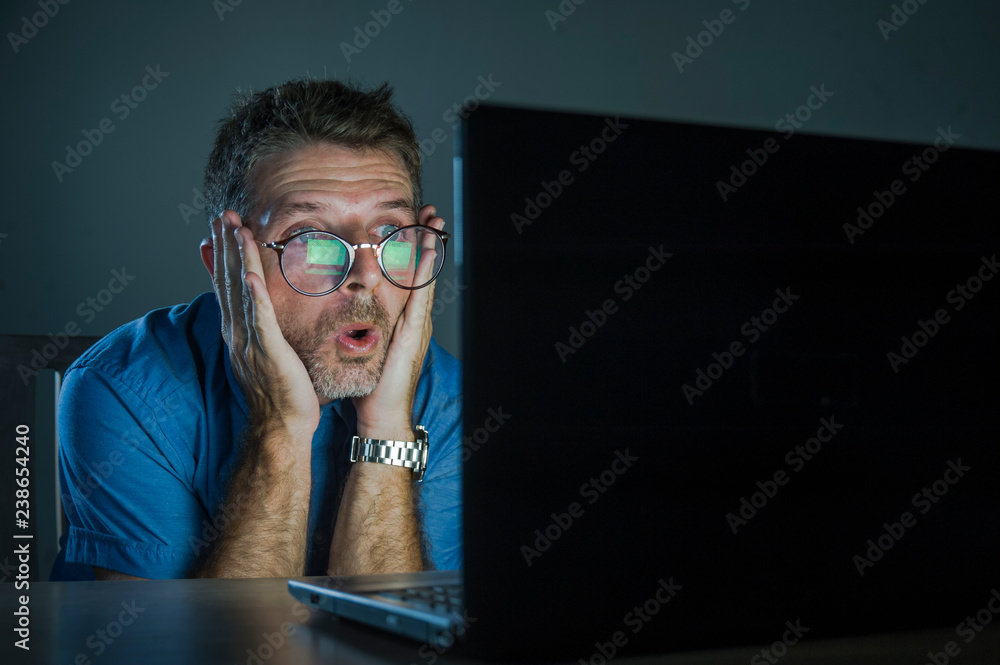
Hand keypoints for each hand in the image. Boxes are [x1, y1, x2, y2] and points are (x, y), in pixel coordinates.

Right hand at [211, 210, 319, 440]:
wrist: (282, 426)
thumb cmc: (283, 393)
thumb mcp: (270, 353)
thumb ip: (265, 328)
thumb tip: (266, 311)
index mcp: (239, 332)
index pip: (227, 286)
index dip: (222, 255)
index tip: (221, 229)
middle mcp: (238, 333)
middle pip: (227, 281)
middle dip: (225, 246)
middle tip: (223, 215)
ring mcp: (249, 341)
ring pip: (241, 292)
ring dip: (237, 258)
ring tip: (236, 229)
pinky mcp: (267, 350)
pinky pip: (259, 317)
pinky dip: (253, 294)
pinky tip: (249, 273)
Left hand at [352, 205, 444, 439]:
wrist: (381, 413)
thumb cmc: (371, 386)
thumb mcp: (366, 349)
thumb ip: (361, 330)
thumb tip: (345, 314)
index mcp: (403, 322)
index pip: (410, 279)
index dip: (414, 252)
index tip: (414, 226)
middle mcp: (415, 319)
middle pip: (423, 272)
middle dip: (427, 242)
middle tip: (431, 213)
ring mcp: (418, 325)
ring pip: (426, 278)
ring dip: (431, 249)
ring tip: (433, 223)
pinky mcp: (414, 332)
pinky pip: (421, 295)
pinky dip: (425, 272)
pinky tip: (427, 252)